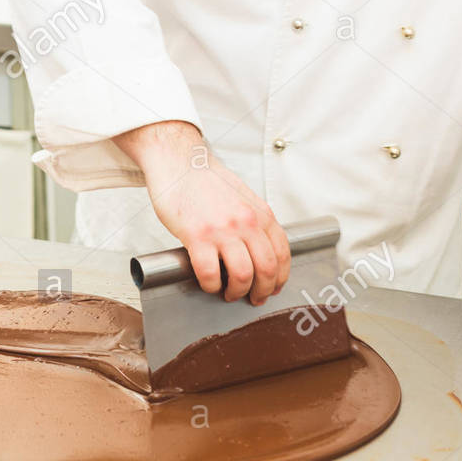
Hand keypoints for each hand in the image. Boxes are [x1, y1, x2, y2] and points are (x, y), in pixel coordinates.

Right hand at [114, 121, 289, 304]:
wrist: (179, 163)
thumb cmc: (206, 181)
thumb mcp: (242, 198)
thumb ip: (254, 221)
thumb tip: (260, 250)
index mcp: (260, 213)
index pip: (282, 254)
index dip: (280, 278)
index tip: (273, 287)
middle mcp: (246, 222)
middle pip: (267, 269)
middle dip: (262, 291)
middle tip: (254, 298)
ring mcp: (223, 230)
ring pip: (242, 276)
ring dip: (236, 292)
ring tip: (229, 293)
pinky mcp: (197, 236)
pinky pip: (210, 274)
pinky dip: (211, 286)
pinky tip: (208, 283)